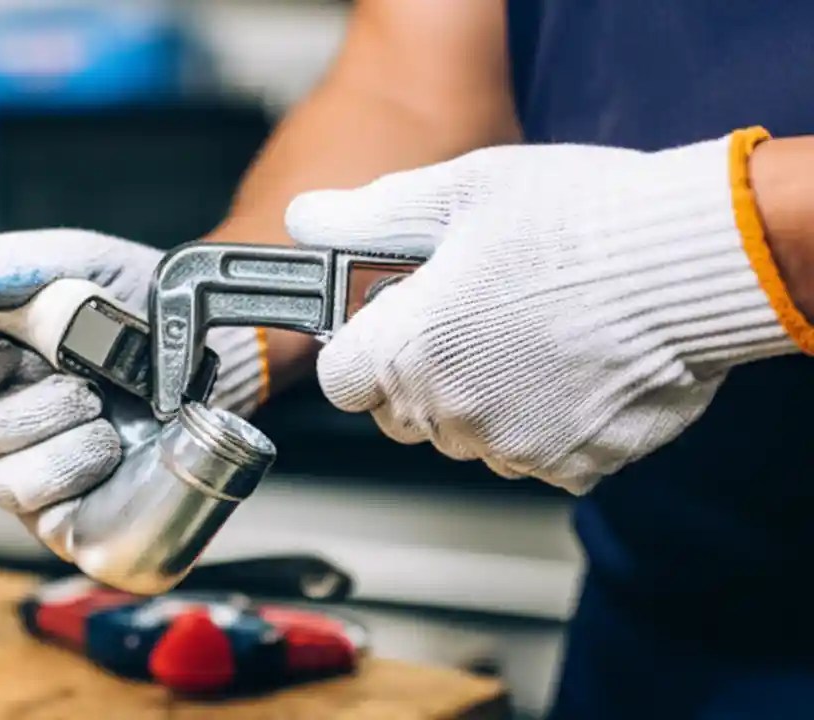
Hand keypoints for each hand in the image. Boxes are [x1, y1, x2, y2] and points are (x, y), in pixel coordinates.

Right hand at [0, 229, 265, 556]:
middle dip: (28, 410)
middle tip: (85, 388)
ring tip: (106, 419)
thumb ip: (22, 265)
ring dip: (56, 446)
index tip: (9, 355)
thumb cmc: (149, 303)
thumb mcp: (90, 263)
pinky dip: (73, 480)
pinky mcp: (68, 510)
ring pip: (0, 479)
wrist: (222, 347)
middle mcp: (7, 412)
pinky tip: (112, 451)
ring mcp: (35, 465)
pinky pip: (41, 512)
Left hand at [286, 128, 801, 493]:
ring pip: (466, 435)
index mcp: (409, 346)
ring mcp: (512, 444)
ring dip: (480, 399)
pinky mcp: (571, 464)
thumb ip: (369, 215)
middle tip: (470, 316)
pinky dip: (543, 422)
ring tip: (529, 333)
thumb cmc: (575, 219)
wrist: (692, 261)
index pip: (341, 379)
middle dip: (418, 372)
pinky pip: (532, 454)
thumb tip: (304, 219)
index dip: (361, 348)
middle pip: (399, 412)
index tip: (391, 321)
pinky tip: (571, 366)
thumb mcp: (457, 191)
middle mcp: (451, 409)